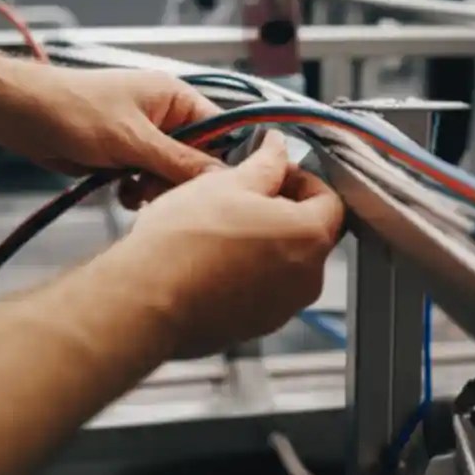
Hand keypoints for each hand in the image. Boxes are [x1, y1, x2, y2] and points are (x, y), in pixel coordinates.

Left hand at [0, 64, 221, 187]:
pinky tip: (123, 192)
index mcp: (176, 98)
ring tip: (134, 191)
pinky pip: (148, 181)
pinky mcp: (127, 157)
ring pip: (172, 176)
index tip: (211, 191)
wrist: (24, 115)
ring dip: (156, 190)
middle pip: (197, 160)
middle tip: (157, 190)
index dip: (219, 162)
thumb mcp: (133, 139)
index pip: (220, 132)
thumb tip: (223, 178)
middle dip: (178, 181)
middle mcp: (167, 117)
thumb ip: (179, 161)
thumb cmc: (76, 112)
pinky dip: (139, 192)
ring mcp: (146, 138)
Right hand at [115, 131, 344, 358]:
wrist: (146, 300)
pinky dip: (247, 270)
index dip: (300, 178)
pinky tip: (213, 256)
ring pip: (284, 262)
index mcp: (310, 236)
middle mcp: (307, 278)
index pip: (329, 198)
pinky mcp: (256, 325)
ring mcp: (283, 307)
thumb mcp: (228, 183)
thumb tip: (277, 149)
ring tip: (222, 224)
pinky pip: (263, 288)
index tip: (274, 171)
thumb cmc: (185, 244)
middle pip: (309, 232)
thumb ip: (265, 164)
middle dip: (282, 209)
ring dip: (263, 240)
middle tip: (245, 193)